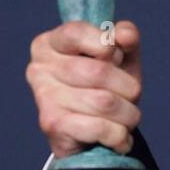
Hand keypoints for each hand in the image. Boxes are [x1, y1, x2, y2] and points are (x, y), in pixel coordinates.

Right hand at [25, 20, 142, 160]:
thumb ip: (125, 37)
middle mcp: (39, 68)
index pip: (77, 32)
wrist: (90, 137)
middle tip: (130, 96)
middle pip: (98, 71)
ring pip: (104, 102)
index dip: (107, 45)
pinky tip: (119, 136)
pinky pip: (100, 127)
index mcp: (50, 43)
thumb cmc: (106, 88)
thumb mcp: (120, 57)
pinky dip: (119, 135)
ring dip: (128, 114)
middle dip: (128, 87)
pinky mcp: (52, 125)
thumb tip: (126, 35)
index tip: (117, 57)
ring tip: (126, 118)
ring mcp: (44, 97)